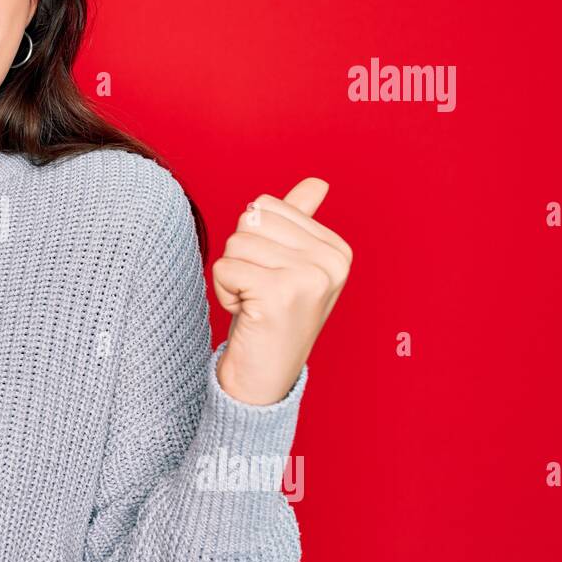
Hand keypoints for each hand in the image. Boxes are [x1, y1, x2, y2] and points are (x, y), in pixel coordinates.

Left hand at [210, 178, 351, 404]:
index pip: (265, 205)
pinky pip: (224, 267)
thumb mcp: (290, 264)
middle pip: (249, 221)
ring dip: (232, 276)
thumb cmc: (270, 317)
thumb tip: (318, 182)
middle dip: (240, 256)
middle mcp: (331, 261)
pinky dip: (224, 292)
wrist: (263, 378)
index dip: (254, 239)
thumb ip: (300, 221)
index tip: (272, 276)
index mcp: (337, 249)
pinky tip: (247, 314)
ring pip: (235, 243)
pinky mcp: (279, 293)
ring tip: (254, 304)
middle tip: (259, 292)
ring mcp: (309, 277)